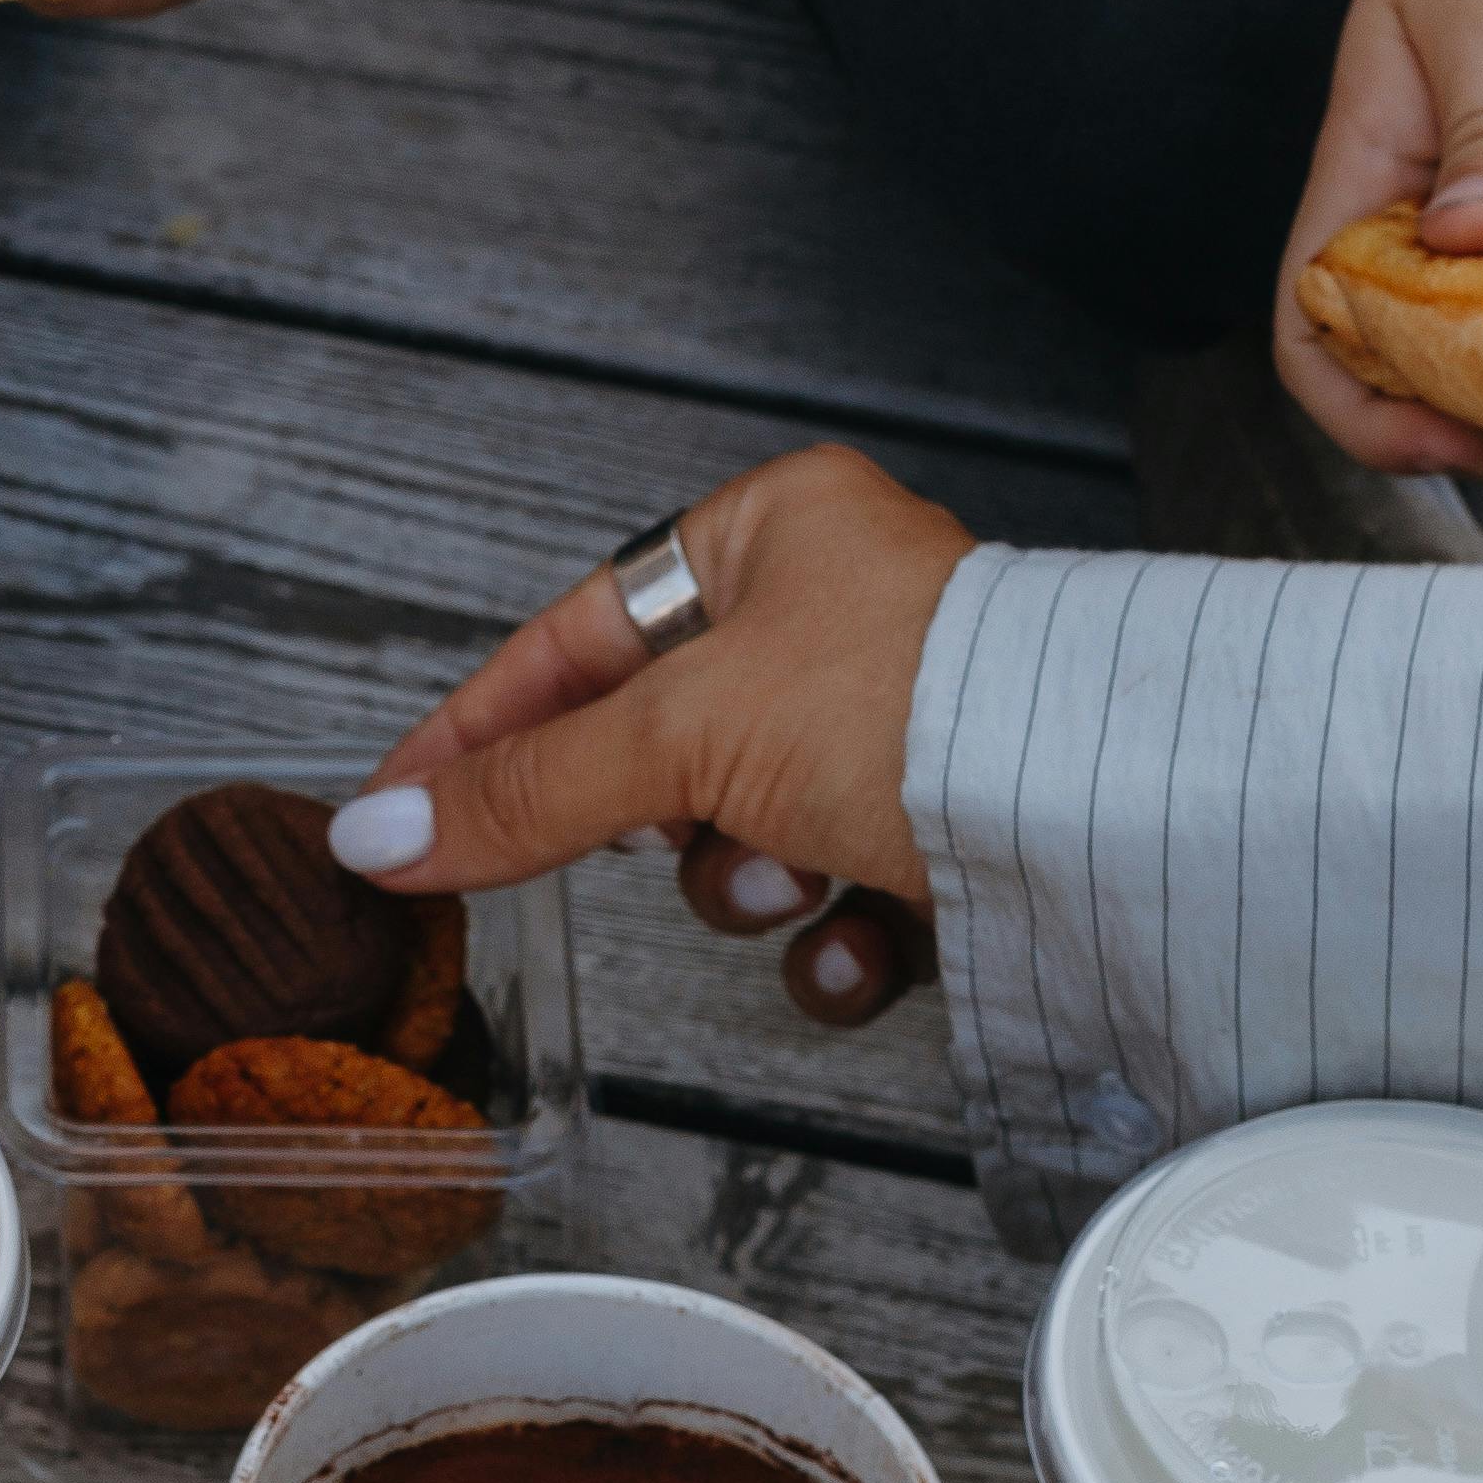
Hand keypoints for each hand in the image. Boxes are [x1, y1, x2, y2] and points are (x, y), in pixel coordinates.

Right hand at [326, 445, 975, 911]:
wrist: (1102, 813)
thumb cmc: (915, 706)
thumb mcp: (682, 738)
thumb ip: (525, 794)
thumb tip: (379, 840)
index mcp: (774, 530)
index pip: (578, 636)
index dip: (484, 730)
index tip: (404, 813)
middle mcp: (839, 612)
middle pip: (660, 749)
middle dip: (665, 828)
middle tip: (667, 840)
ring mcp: (900, 724)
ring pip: (745, 838)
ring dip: (751, 890)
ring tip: (796, 886)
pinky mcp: (952, 827)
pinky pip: (841, 902)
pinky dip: (837, 947)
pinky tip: (863, 951)